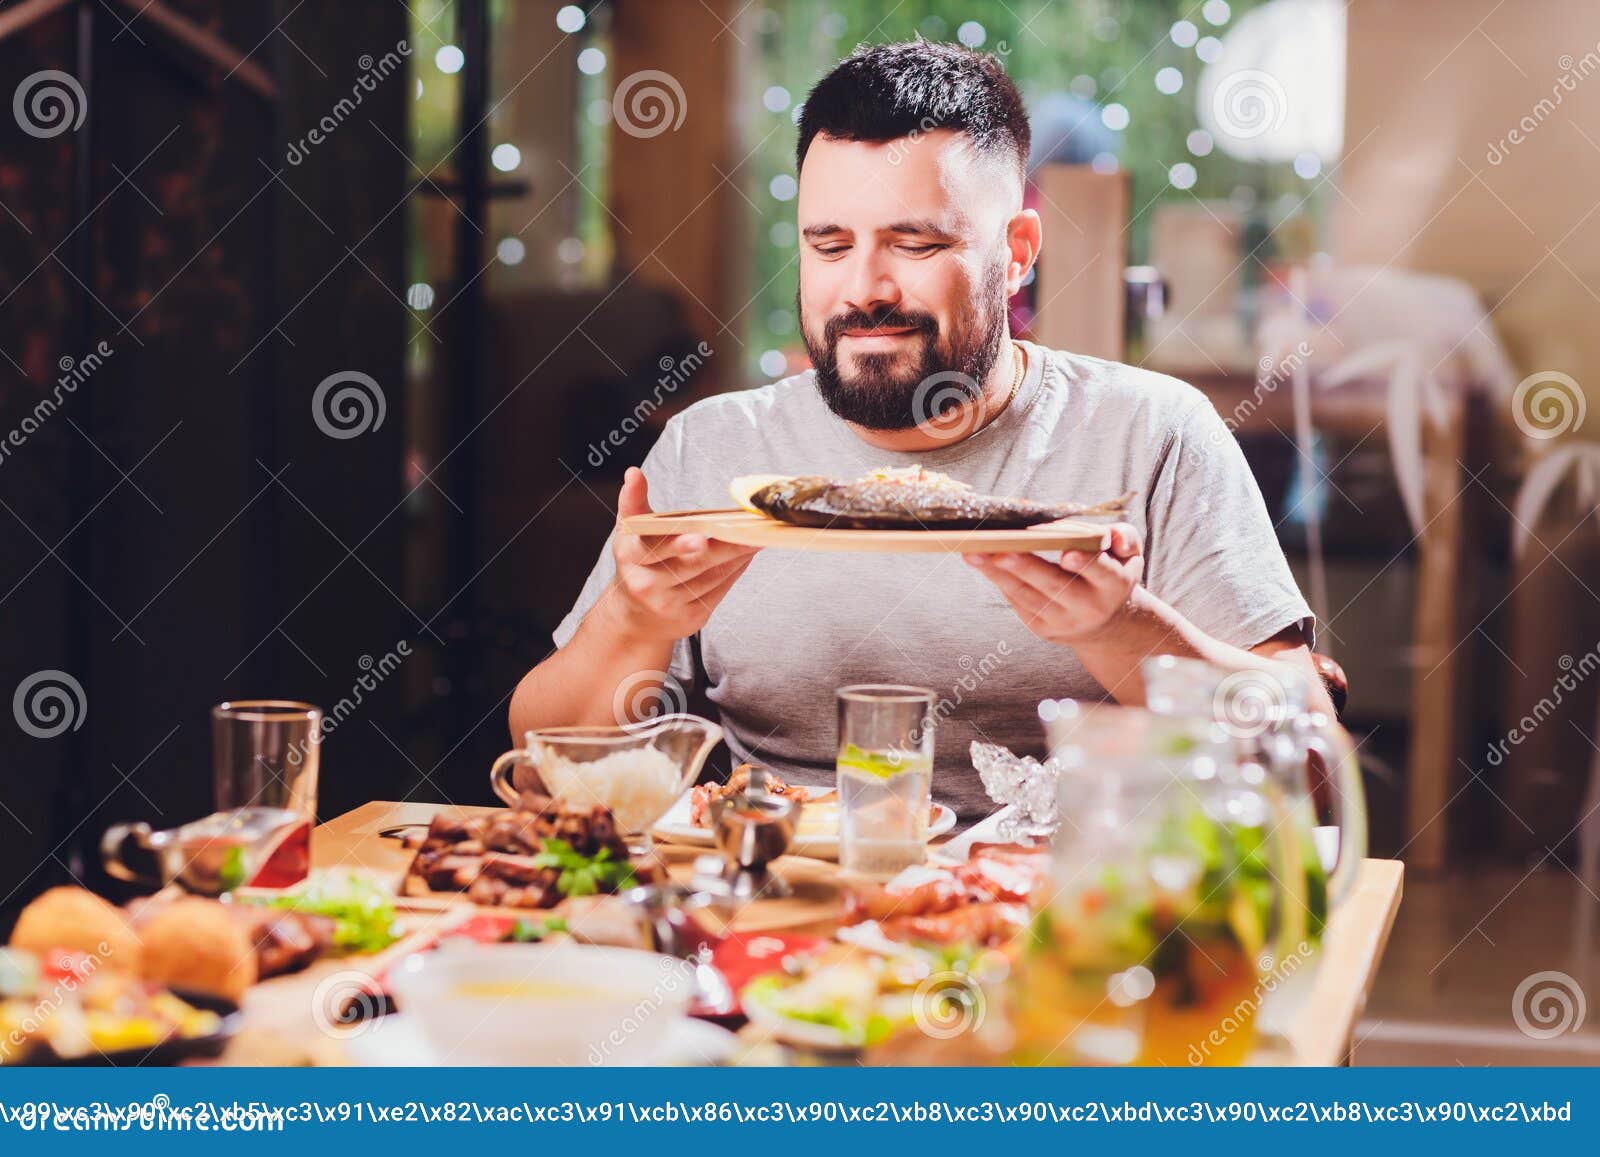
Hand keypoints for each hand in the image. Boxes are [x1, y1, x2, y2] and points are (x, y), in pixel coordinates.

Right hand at [607, 467, 759, 642]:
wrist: (635, 618)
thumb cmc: (638, 564)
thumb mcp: (629, 532)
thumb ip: (633, 501)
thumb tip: (634, 472)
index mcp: (631, 558)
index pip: (653, 548)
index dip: (677, 543)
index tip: (700, 536)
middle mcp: (648, 585)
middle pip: (692, 564)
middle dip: (723, 548)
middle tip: (747, 532)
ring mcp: (670, 605)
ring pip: (711, 576)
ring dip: (737, 555)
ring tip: (756, 536)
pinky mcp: (691, 618)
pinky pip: (719, 589)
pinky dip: (736, 569)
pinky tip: (747, 553)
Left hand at [963, 523, 1144, 645]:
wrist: (1106, 624)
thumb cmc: (1112, 575)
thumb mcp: (1130, 557)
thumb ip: (1125, 539)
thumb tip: (1109, 536)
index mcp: (1114, 585)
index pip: (1100, 572)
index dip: (1085, 563)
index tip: (1067, 554)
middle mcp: (1088, 607)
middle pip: (1055, 585)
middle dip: (1027, 567)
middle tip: (1001, 550)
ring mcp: (1062, 621)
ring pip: (1028, 595)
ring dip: (998, 574)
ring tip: (973, 553)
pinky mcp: (1041, 628)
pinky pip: (1017, 600)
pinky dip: (997, 580)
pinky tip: (979, 561)